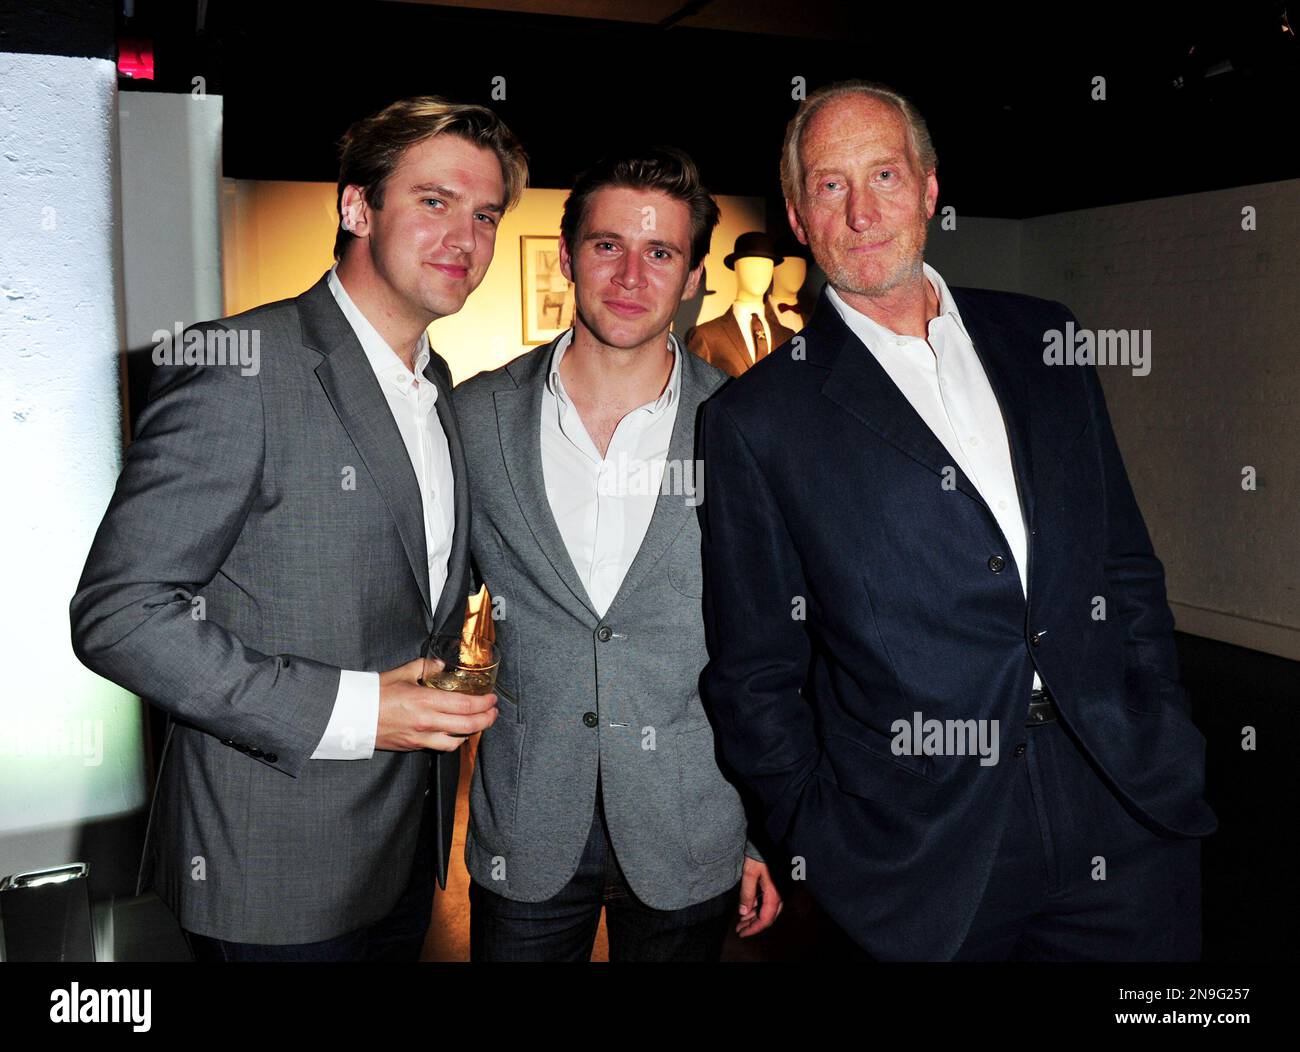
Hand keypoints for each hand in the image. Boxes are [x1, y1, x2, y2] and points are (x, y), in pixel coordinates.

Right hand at [375, 658, 497, 752]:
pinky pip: (440, 747)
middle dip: (486, 719)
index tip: (492, 699)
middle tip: (493, 712)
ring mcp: (420, 737)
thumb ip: (426, 666)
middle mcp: (427, 722)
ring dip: (472, 733)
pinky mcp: (413, 746)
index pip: (465, 705)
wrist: (351, 715)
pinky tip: (456, 734)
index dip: (484, 703)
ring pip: (456, 742)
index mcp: (426, 701)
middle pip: (468, 726)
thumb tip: (441, 665)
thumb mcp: (402, 673)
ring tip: (478, 723)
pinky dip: (453, 742)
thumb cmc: (374, 693)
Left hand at [736, 857, 782, 936]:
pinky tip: (748, 909)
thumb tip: (743, 912)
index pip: (765, 919)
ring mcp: (779, 890)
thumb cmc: (759, 855)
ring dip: (755, 916)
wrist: (770, 839)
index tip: (741, 933)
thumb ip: (747, 894)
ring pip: (768, 910)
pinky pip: (768, 901)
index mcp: (774, 894)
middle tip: (739, 929)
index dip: (753, 929)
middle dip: (753, 925)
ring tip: (741, 921)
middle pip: (767, 917)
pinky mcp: (776, 885)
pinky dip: (758, 907)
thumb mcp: (749, 874)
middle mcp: (779, 895)